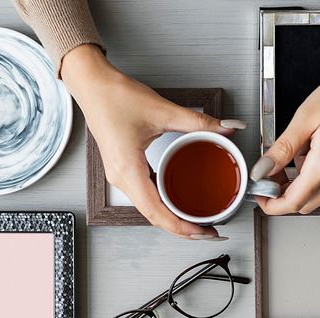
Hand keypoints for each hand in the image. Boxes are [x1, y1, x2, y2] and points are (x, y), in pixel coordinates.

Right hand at [62, 45, 242, 239]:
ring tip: (197, 221)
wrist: (91, 84)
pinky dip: (163, 204)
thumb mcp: (162, 110)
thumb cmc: (114, 96)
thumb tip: (227, 128)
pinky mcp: (122, 169)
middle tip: (209, 231)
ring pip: (148, 209)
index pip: (156, 212)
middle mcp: (120, 178)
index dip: (181, 227)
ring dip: (172, 218)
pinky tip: (179, 203)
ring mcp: (119, 175)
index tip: (202, 232)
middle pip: (153, 216)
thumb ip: (198, 122)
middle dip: (181, 228)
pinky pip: (144, 195)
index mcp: (128, 169)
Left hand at [252, 38, 319, 214]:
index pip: (292, 203)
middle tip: (273, 172)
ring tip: (302, 148)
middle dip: (285, 194)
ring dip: (304, 181)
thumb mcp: (306, 117)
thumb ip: (282, 149)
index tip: (260, 193)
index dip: (271, 203)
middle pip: (306, 203)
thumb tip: (262, 170)